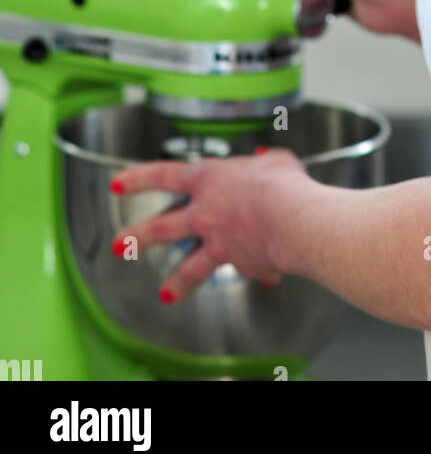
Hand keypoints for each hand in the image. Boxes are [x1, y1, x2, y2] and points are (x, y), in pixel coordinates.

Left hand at [108, 147, 310, 302]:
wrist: (290, 219)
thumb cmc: (281, 183)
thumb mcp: (273, 160)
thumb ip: (264, 160)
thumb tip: (264, 158)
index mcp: (207, 179)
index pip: (163, 175)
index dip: (138, 179)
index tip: (117, 186)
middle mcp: (205, 214)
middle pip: (161, 228)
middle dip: (136, 237)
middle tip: (118, 245)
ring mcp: (219, 243)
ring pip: (189, 267)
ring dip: (176, 282)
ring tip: (164, 295)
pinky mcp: (239, 265)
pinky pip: (249, 269)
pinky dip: (259, 271)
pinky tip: (269, 276)